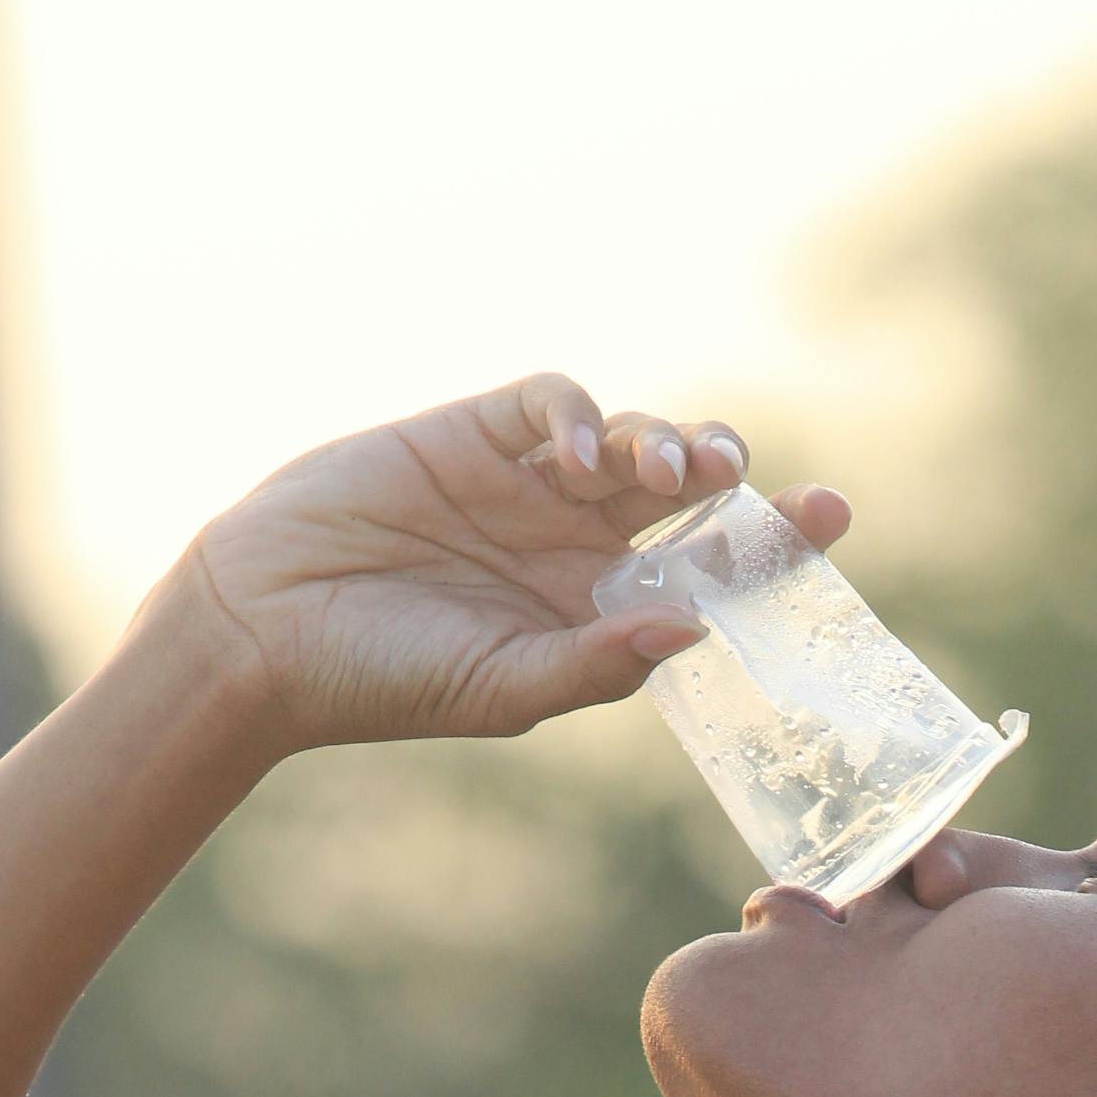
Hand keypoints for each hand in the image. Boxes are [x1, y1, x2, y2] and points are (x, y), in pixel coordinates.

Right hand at [152, 370, 850, 754]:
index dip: (773, 544)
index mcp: (598, 613)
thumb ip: (595, 665)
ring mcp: (527, 485)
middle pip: (687, 497)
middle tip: (750, 488)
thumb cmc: (381, 679)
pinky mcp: (473, 433)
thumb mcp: (500, 692)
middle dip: (732, 482)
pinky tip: (576, 460)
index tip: (833, 519)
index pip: (708, 573)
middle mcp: (575, 545)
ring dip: (666, 445)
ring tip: (674, 471)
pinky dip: (578, 418)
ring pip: (631, 440)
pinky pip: (552, 404)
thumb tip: (693, 631)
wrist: (264, 629)